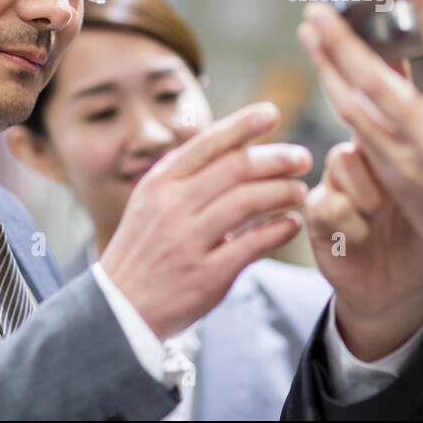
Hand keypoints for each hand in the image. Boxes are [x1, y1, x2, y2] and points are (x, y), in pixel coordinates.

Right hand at [99, 102, 310, 338]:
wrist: (119, 309)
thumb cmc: (145, 248)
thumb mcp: (151, 201)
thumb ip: (188, 172)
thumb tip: (234, 140)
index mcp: (160, 183)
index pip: (208, 143)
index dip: (243, 124)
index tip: (271, 112)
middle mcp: (173, 207)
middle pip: (237, 168)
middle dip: (277, 158)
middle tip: (303, 158)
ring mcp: (189, 241)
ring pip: (248, 201)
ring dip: (283, 192)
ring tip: (299, 191)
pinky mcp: (207, 275)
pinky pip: (253, 244)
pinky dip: (279, 230)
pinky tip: (291, 224)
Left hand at [297, 0, 422, 316]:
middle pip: (377, 82)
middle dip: (341, 43)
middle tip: (318, 9)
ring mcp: (408, 162)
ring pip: (353, 109)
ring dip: (326, 68)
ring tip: (308, 33)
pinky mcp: (392, 179)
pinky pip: (357, 133)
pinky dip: (340, 100)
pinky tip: (326, 75)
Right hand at [304, 139, 422, 360]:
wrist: (397, 291)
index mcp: (395, 151)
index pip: (392, 116)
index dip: (400, 125)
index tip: (413, 157)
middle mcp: (364, 160)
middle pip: (364, 126)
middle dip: (384, 156)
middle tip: (399, 189)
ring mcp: (338, 183)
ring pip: (342, 158)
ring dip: (366, 190)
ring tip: (379, 213)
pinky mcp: (318, 211)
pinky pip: (326, 200)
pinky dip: (348, 221)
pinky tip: (362, 235)